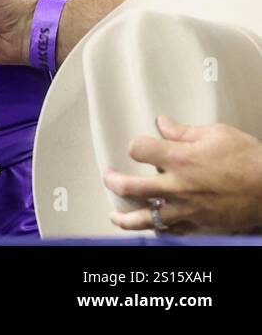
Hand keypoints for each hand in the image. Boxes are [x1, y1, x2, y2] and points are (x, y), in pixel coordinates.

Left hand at [104, 117, 261, 234]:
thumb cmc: (248, 159)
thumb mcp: (217, 134)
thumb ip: (184, 131)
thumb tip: (162, 123)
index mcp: (179, 159)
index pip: (138, 149)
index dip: (135, 145)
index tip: (138, 146)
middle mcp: (178, 186)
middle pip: (130, 186)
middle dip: (114, 181)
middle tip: (108, 177)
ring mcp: (186, 208)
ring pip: (146, 217)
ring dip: (126, 217)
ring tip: (115, 216)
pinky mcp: (199, 225)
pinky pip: (171, 232)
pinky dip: (158, 230)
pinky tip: (151, 228)